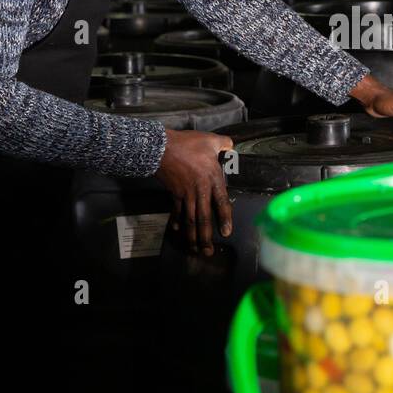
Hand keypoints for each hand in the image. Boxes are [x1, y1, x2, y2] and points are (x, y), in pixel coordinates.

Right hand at [153, 129, 234, 255]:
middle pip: (203, 218)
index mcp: (212, 178)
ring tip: (195, 249)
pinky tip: (178, 231)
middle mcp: (200, 190)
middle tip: (208, 252)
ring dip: (192, 236)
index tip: (226, 233)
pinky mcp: (174, 193)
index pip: (221, 202)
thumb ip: (225, 144)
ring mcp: (186, 194)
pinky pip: (177, 211)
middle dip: (205, 237)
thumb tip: (232, 146)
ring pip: (190, 219)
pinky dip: (177, 221)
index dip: (224, 218)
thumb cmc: (187, 143)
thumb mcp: (210, 140)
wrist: (161, 147)